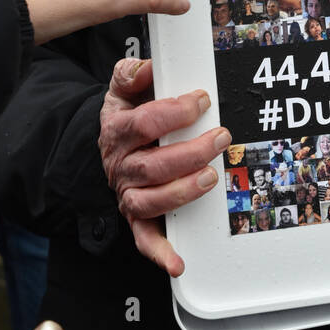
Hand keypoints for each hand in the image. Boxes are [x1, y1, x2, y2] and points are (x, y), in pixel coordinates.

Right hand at [99, 58, 230, 276]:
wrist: (109, 145)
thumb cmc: (126, 115)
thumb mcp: (122, 90)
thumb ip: (131, 75)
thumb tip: (148, 68)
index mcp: (118, 131)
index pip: (145, 122)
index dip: (176, 111)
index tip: (202, 101)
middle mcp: (121, 165)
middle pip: (152, 165)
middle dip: (191, 152)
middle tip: (220, 138)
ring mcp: (128, 193)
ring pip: (151, 200)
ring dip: (183, 191)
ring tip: (211, 177)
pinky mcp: (137, 217)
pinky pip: (145, 238)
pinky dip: (161, 252)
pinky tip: (179, 261)